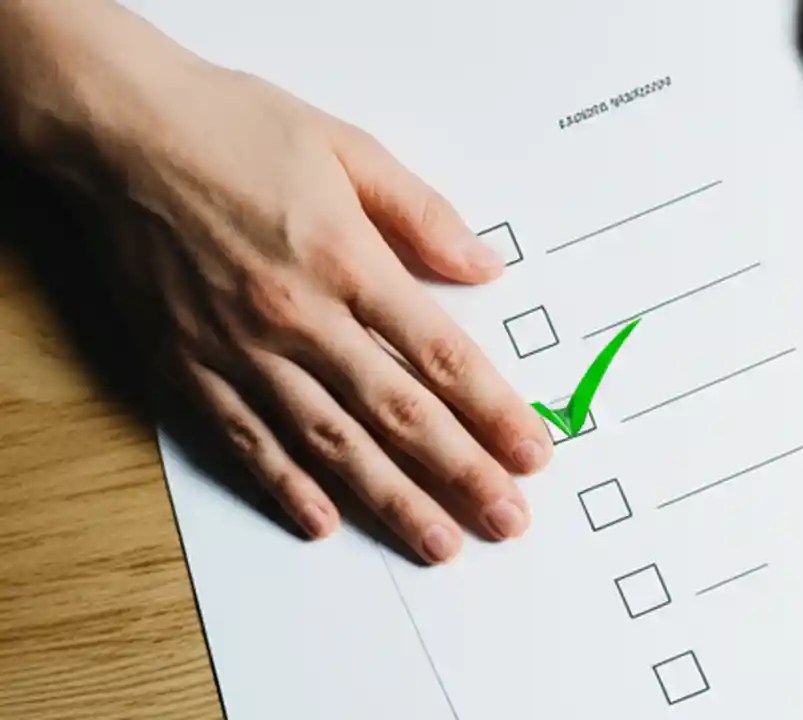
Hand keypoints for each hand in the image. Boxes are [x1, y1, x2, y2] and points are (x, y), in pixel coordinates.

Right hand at [1, 2, 551, 562]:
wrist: (113, 129)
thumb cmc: (231, 129)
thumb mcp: (345, 147)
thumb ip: (421, 214)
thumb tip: (484, 268)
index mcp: (346, 261)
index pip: (439, 355)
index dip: (492, 411)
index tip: (532, 452)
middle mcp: (297, 316)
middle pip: (396, 413)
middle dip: (460, 473)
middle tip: (507, 519)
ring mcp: (238, 349)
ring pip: (327, 442)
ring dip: (389, 500)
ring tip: (439, 542)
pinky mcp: (185, 366)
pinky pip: (243, 440)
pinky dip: (284, 485)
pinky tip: (324, 522)